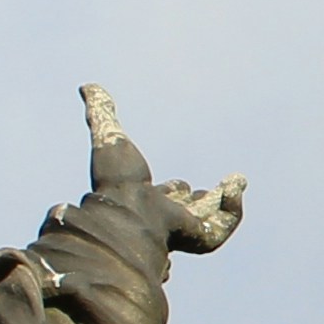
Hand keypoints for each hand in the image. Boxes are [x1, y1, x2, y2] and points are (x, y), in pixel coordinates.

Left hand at [78, 85, 243, 253]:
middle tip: (221, 186)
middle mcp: (165, 216)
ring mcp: (185, 227)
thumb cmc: (116, 182)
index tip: (180, 184)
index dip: (173, 190)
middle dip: (202, 199)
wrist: (128, 215)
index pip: (164, 196)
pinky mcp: (203, 236)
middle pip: (190, 207)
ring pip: (211, 214)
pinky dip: (235, 206)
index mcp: (145, 199)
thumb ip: (100, 114)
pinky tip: (234, 185)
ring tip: (237, 179)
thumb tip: (86, 86)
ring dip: (226, 198)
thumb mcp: (110, 139)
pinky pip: (227, 222)